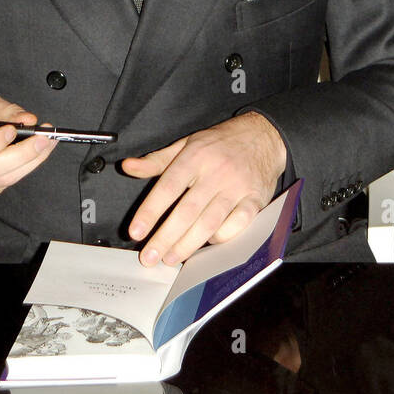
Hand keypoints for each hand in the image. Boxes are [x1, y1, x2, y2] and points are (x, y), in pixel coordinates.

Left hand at [122, 112, 286, 265]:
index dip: (150, 211)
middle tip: (150, 256)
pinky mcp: (255, 199)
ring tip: (171, 257)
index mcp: (195, 157)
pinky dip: (221, 237)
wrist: (265, 135)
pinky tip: (207, 244)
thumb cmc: (222, 143)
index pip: (168, 187)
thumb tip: (128, 167)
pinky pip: (237, 224)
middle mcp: (216, 172)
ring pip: (210, 221)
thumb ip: (157, 160)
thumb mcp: (187, 144)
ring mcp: (237, 187)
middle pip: (187, 210)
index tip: (136, 232)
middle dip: (166, 237)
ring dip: (189, 243)